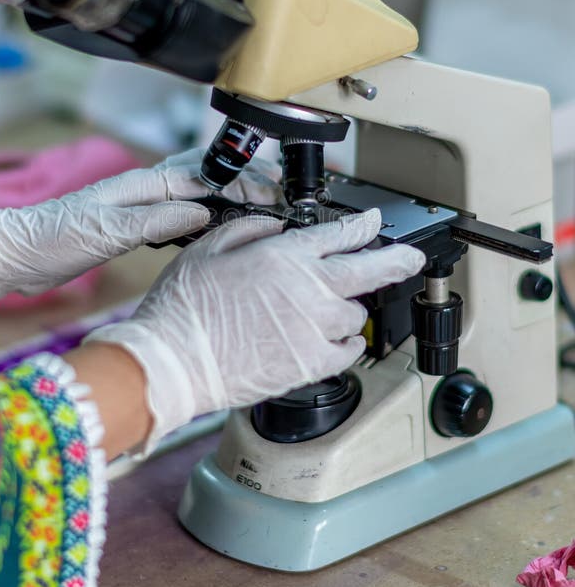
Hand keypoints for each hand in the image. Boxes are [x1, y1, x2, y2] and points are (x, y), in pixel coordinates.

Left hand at [0, 147, 281, 307]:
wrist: (19, 254)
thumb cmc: (53, 238)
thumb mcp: (106, 230)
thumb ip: (155, 220)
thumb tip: (201, 211)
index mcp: (141, 185)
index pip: (203, 177)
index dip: (239, 184)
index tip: (268, 193)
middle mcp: (144, 189)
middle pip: (206, 173)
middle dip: (244, 177)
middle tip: (277, 187)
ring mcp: (140, 203)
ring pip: (196, 187)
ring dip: (229, 189)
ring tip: (259, 197)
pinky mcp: (134, 222)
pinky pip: (182, 208)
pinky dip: (208, 208)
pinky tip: (217, 219)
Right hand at [84, 208, 424, 452]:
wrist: (175, 361)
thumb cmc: (185, 308)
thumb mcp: (208, 248)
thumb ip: (249, 231)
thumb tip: (273, 229)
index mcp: (285, 256)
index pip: (340, 234)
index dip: (363, 225)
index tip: (373, 222)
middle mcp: (309, 290)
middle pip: (372, 270)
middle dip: (398, 259)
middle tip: (412, 258)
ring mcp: (315, 329)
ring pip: (355, 314)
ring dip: (345, 308)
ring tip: (323, 310)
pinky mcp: (311, 364)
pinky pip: (347, 351)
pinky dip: (343, 344)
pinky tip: (328, 339)